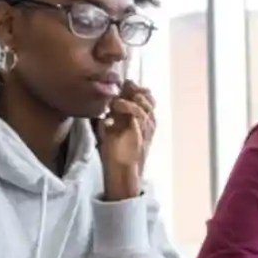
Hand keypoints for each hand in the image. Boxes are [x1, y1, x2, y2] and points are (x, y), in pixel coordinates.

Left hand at [96, 82, 155, 200]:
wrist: (120, 172)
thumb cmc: (116, 153)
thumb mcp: (113, 129)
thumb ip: (114, 115)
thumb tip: (108, 100)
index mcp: (145, 120)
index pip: (146, 96)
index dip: (135, 88)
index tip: (122, 85)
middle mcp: (149, 122)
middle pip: (147, 95)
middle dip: (133, 89)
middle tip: (121, 88)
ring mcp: (147, 127)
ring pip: (144, 102)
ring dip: (128, 97)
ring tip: (116, 101)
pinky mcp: (142, 133)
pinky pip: (139, 113)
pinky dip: (128, 106)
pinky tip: (117, 106)